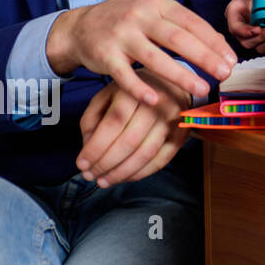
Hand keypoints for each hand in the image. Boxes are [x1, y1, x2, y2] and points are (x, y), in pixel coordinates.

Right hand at [46, 0, 235, 108]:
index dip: (214, 42)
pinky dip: (140, 88)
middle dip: (205, 58)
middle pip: (178, 39)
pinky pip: (124, 75)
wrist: (81, 25)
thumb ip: (184, 27)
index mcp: (159, 4)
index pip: (193, 23)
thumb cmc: (129, 21)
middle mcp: (141, 17)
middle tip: (225, 74)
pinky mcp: (104, 55)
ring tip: (202, 90)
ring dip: (180, 76)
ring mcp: (121, 36)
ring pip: (155, 58)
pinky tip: (156, 100)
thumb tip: (220, 44)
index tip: (231, 60)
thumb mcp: (156, 14)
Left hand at [76, 69, 191, 187]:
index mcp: (135, 90)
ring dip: (122, 172)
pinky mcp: (182, 134)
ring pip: (146, 153)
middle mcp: (158, 103)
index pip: (114, 122)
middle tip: (91, 176)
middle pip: (130, 140)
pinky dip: (141, 173)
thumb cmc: (133, 93)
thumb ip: (92, 119)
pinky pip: (161, 159)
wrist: (172, 83)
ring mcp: (173, 119)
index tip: (81, 164)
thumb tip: (89, 148)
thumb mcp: (106, 96)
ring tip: (104, 181)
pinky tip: (125, 177)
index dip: (96, 147)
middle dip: (106, 163)